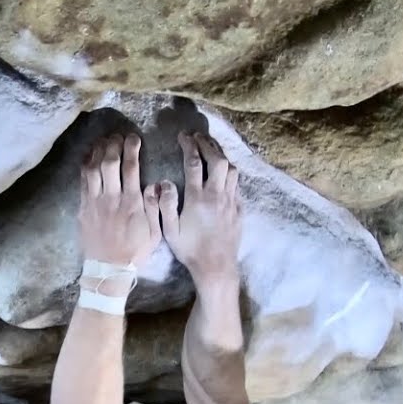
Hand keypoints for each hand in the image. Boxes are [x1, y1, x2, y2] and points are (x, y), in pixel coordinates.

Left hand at [78, 134, 162, 273]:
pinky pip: (82, 181)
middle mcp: (111, 198)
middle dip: (113, 144)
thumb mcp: (155, 233)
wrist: (108, 269)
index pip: (131, 167)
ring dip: (98, 151)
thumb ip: (156, 207)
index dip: (131, 148)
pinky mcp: (83, 208)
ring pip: (93, 169)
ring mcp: (94, 202)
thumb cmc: (134, 251)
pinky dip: (85, 166)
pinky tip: (89, 157)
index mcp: (132, 202)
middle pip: (110, 163)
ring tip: (103, 141)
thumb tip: (156, 184)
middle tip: (117, 136)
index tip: (134, 137)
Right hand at [160, 132, 241, 289]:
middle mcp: (216, 195)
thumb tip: (163, 182)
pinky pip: (237, 184)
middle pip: (217, 160)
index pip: (194, 164)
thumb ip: (165, 205)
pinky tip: (224, 172)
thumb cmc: (190, 250)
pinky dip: (229, 172)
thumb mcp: (169, 230)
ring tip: (211, 149)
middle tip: (198, 137)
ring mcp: (231, 202)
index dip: (188, 146)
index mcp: (197, 198)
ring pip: (231, 169)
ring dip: (221, 156)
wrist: (216, 267)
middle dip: (207, 145)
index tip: (183, 137)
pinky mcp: (239, 209)